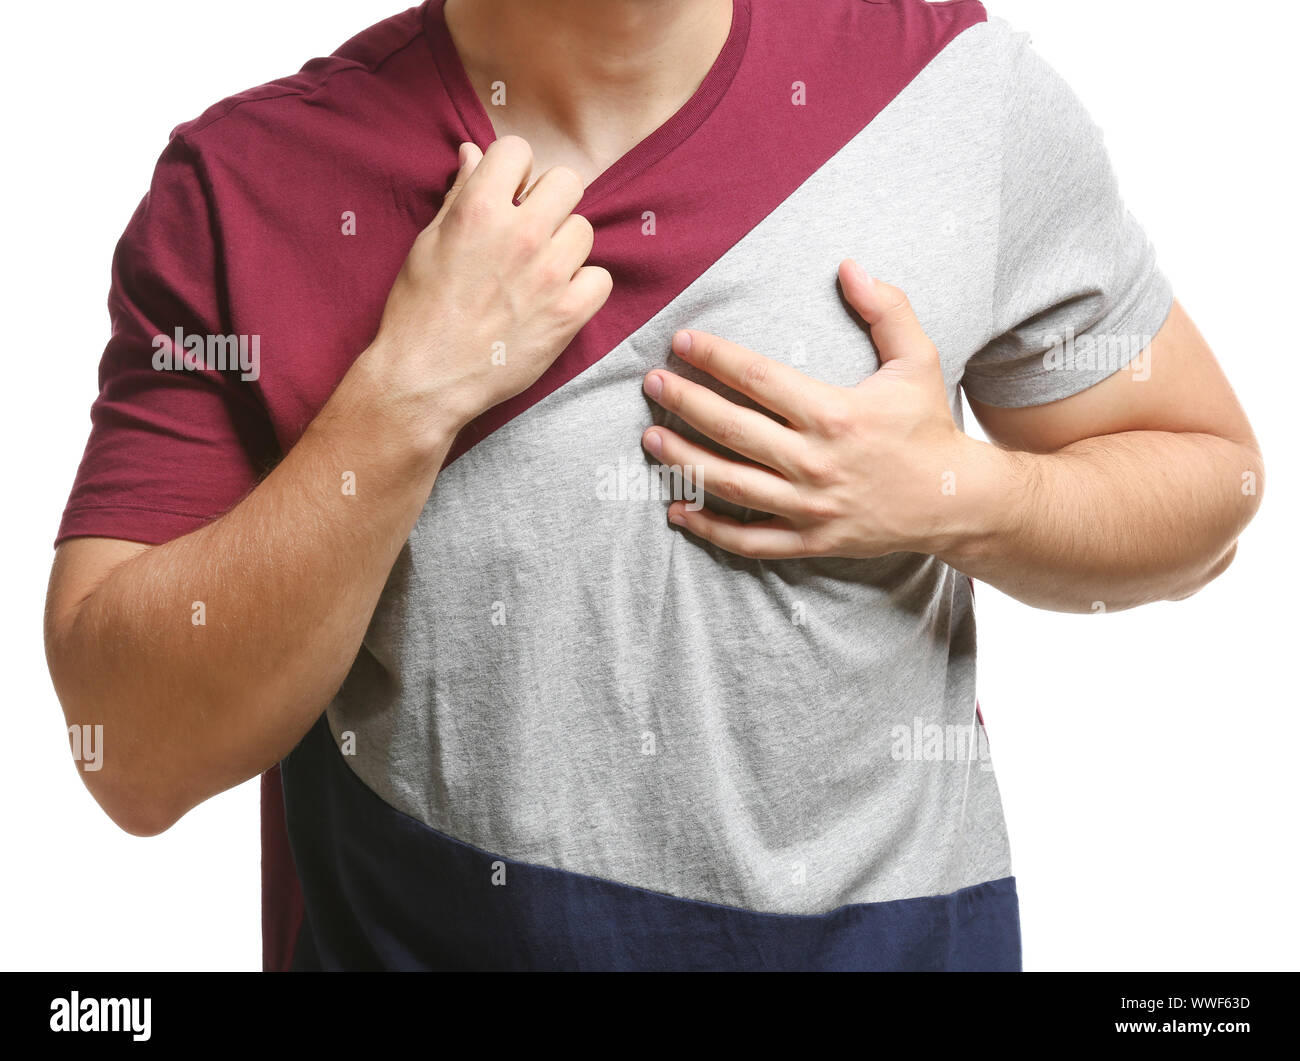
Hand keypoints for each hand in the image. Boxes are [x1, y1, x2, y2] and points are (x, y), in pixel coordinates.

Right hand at [370, 135, 612, 437]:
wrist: (426, 379)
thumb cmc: (418, 310)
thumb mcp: (428, 242)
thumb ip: (460, 194)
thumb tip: (472, 151)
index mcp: (479, 209)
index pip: (518, 149)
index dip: (514, 171)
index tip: (507, 195)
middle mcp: (519, 234)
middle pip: (568, 182)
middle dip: (550, 201)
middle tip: (531, 230)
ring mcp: (549, 275)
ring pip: (585, 230)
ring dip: (566, 246)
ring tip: (539, 270)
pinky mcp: (568, 313)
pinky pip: (601, 278)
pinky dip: (584, 287)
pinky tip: (557, 298)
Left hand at [641, 261, 1002, 559]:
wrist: (956, 500)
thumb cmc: (929, 426)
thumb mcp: (918, 360)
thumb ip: (886, 309)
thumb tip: (849, 265)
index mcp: (834, 413)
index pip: (758, 378)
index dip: (714, 357)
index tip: (681, 341)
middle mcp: (815, 461)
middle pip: (732, 429)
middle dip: (685, 404)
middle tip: (652, 385)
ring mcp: (810, 506)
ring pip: (730, 484)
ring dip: (684, 462)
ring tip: (651, 440)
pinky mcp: (811, 540)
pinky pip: (750, 540)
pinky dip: (710, 528)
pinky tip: (677, 510)